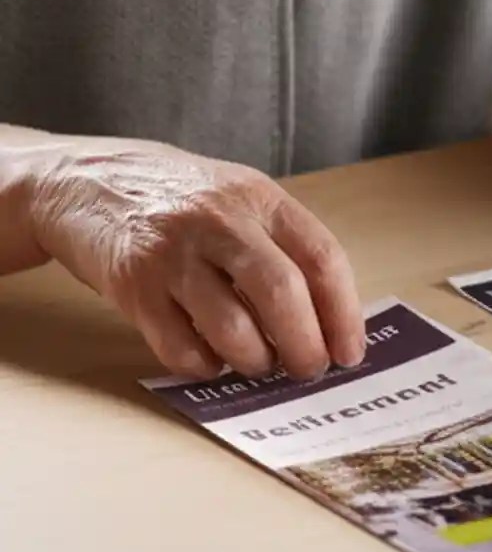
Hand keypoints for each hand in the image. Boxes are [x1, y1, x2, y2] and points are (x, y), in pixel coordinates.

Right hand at [24, 138, 365, 378]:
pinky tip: (210, 359)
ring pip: (232, 327)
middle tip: (309, 370)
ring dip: (255, 361)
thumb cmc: (179, 200)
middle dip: (305, 346)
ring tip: (258, 363)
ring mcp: (172, 253)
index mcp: (258, 198)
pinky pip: (180, 347)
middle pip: (282, 294)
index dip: (344, 314)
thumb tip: (330, 323)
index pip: (322, 258)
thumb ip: (282, 246)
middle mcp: (218, 220)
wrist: (81, 181)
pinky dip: (205, 366)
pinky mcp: (132, 286)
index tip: (350, 352)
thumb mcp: (238, 199)